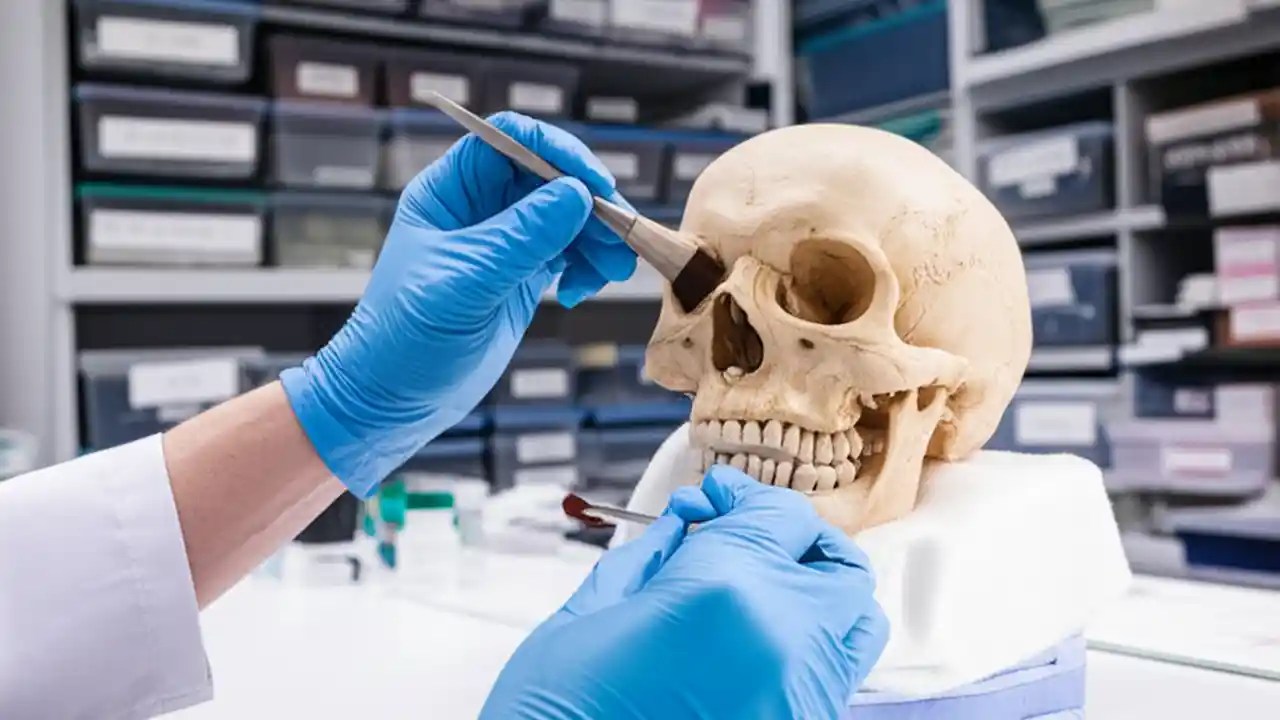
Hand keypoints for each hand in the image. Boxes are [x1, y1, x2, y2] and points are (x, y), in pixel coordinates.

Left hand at [281, 113, 635, 496]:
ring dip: (596, 237)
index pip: (510, 141)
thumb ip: (520, 238)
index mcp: (450, 192)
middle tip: (616, 239)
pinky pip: (568, 251)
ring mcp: (503, 241)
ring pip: (566, 215)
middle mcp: (478, 208)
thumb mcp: (465, 284)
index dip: (557, 152)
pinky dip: (587, 264)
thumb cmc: (404, 341)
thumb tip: (576, 194)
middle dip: (588, 202)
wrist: (391, 401)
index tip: (593, 185)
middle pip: (549, 176)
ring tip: (609, 272)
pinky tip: (581, 290)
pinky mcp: (521, 276)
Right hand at [481, 466, 889, 718]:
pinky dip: (811, 644)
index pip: (779, 516)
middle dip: (796, 540)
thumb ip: (659, 554)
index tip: (715, 497)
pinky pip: (835, 675)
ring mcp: (800, 694)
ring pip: (856, 623)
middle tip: (748, 535)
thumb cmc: (560, 705)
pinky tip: (756, 640)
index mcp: (725, 590)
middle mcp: (782, 639)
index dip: (744, 496)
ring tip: (764, 589)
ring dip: (818, 592)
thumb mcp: (597, 606)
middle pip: (838, 564)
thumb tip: (692, 522)